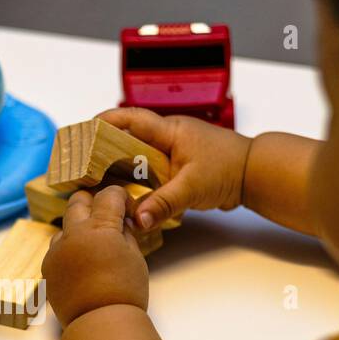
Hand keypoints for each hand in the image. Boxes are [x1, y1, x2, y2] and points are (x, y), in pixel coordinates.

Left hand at [42, 185, 148, 326]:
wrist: (101, 323)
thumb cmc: (125, 291)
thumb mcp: (135, 257)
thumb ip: (125, 234)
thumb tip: (121, 223)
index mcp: (100, 227)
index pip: (109, 195)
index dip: (120, 198)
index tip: (127, 208)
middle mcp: (74, 233)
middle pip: (78, 201)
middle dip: (93, 203)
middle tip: (107, 217)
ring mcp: (56, 250)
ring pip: (64, 226)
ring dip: (78, 227)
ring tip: (93, 245)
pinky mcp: (47, 266)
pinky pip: (56, 248)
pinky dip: (68, 249)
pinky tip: (81, 264)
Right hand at [98, 108, 251, 229]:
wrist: (256, 174)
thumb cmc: (229, 169)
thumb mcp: (192, 187)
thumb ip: (163, 204)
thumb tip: (137, 220)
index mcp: (170, 131)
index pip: (131, 119)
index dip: (105, 122)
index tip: (84, 132)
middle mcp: (169, 137)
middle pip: (128, 138)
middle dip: (105, 148)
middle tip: (82, 163)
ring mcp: (173, 152)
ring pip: (138, 156)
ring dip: (120, 166)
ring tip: (96, 180)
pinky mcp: (178, 167)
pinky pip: (150, 170)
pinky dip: (136, 180)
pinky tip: (125, 193)